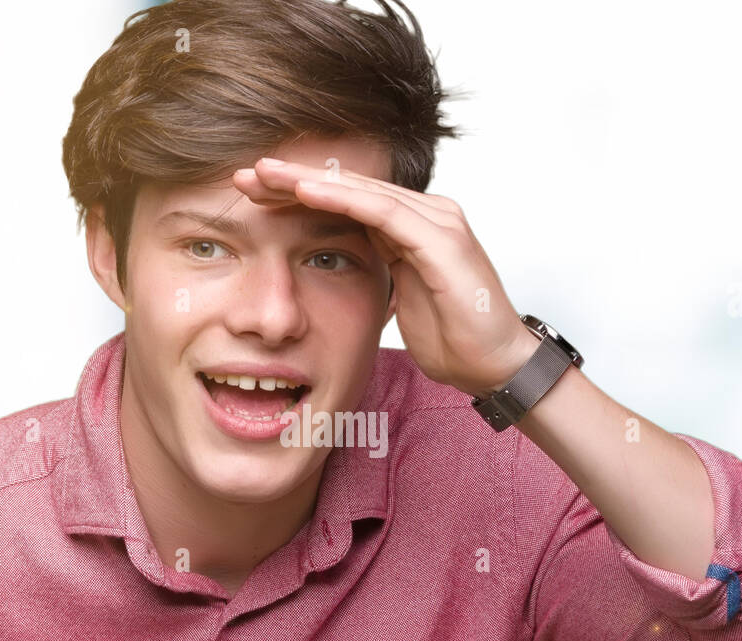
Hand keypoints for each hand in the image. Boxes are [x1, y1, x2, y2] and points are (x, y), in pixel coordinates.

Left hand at [232, 158, 535, 397]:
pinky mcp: (440, 239)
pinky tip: (304, 191)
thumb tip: (348, 266)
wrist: (496, 365)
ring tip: (263, 175)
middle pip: (352, 186)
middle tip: (245, 174)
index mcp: (416, 227)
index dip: (301, 195)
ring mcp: (437, 222)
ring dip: (309, 181)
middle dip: (296, 180)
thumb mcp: (401, 299)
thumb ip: (382, 271)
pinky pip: (381, 211)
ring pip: (362, 189)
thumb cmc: (455, 340)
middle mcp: (428, 214)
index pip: (351, 199)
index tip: (255, 196)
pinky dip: (341, 199)